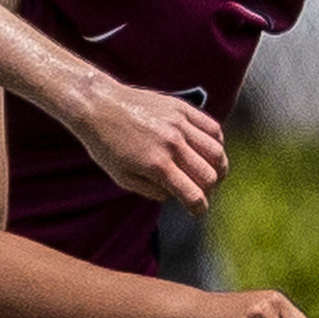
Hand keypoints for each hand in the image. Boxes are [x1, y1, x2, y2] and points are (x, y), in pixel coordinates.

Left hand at [72, 84, 227, 213]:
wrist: (99, 105)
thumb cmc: (106, 145)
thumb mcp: (122, 178)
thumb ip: (151, 191)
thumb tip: (174, 197)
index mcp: (157, 165)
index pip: (192, 194)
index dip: (200, 208)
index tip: (199, 211)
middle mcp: (172, 144)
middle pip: (209, 175)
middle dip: (209, 190)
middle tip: (202, 192)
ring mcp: (179, 124)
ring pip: (216, 151)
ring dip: (219, 168)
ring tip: (213, 173)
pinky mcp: (182, 108)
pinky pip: (212, 127)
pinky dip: (217, 143)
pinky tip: (211, 150)